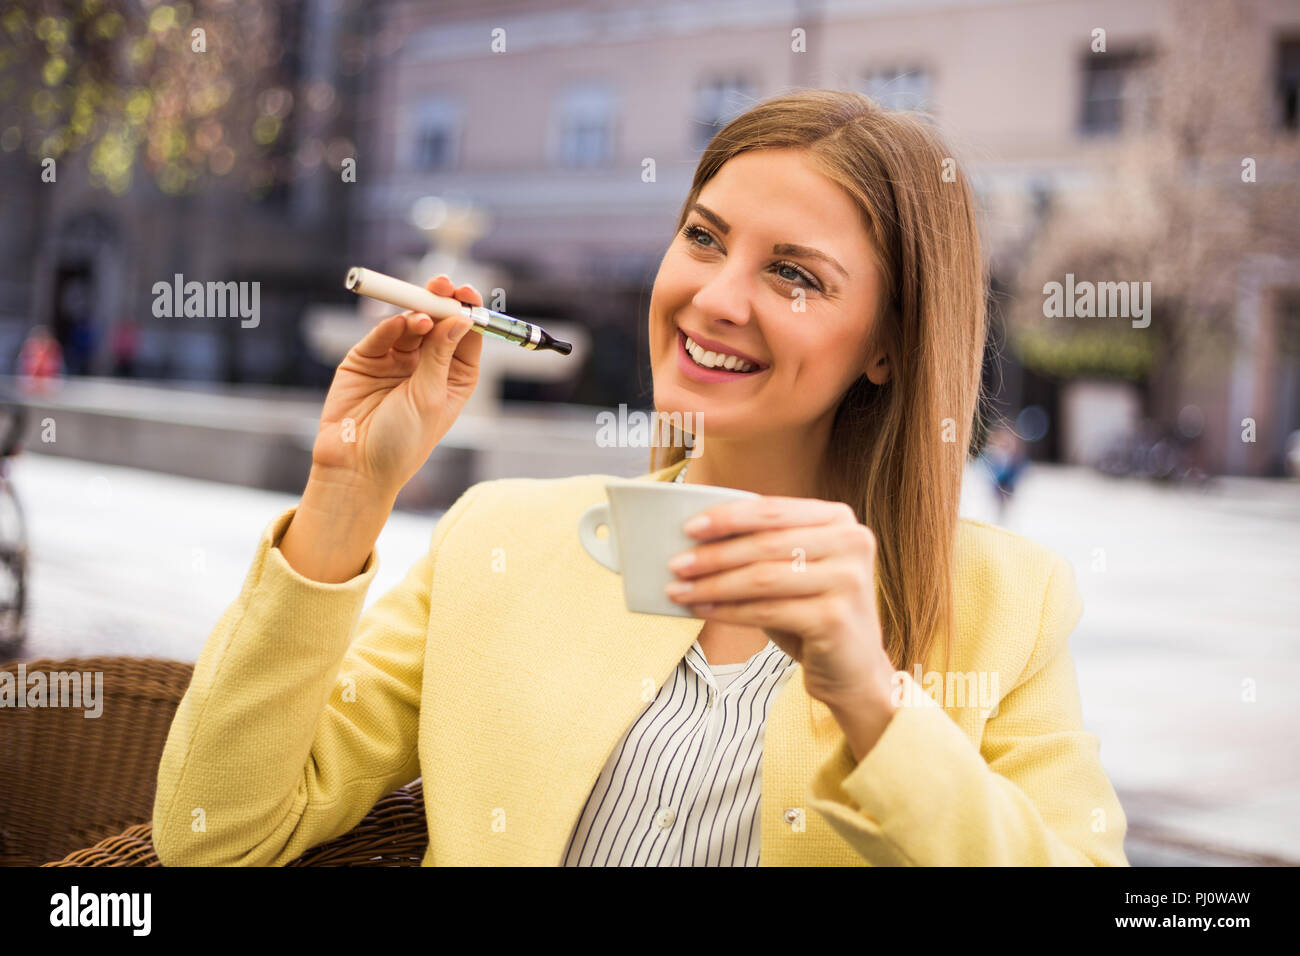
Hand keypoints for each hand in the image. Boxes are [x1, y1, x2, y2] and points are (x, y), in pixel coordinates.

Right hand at [311, 274, 482, 496]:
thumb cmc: (402, 442)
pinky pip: (381, 335)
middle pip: (439, 322)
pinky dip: (390, 325)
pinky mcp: (365, 359)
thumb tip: (462, 319)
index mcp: (454, 378)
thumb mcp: (430, 397)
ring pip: (410, 323)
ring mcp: (396, 360)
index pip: (466, 336)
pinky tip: (401, 324)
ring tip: (422, 316)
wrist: (355, 466)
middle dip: (442, 301)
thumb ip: (441, 355)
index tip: (468, 294)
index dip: (469, 313)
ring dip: (418, 312)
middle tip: (443, 284)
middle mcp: (427, 365)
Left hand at [665, 497, 895, 716]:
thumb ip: (762, 547)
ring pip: (762, 577)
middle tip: (675, 565)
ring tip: (679, 590)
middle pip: (765, 543)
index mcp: (839, 519)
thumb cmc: (813, 613)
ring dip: (713, 584)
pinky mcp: (836, 618)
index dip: (728, 517)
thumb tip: (696, 539)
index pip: (773, 509)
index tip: (690, 528)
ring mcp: (848, 581)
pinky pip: (766, 611)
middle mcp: (851, 543)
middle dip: (713, 555)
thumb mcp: (793, 571)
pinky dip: (727, 611)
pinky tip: (703, 611)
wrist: (855, 671)